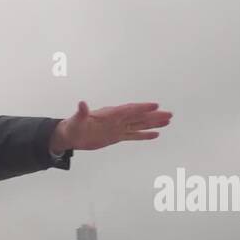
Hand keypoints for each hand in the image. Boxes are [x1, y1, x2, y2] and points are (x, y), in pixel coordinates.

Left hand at [50, 101, 171, 151]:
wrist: (70, 136)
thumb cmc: (72, 126)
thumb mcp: (76, 120)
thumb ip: (81, 112)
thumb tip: (81, 103)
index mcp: (110, 114)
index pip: (129, 109)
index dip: (141, 107)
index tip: (155, 106)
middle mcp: (116, 119)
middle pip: (139, 116)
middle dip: (154, 115)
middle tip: (169, 114)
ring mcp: (118, 127)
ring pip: (139, 124)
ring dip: (153, 123)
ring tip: (168, 121)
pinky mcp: (116, 136)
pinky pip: (133, 135)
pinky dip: (144, 135)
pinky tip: (156, 135)